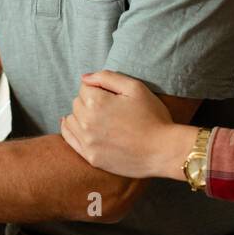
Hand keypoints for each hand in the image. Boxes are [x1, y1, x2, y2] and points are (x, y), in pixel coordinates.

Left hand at [59, 70, 195, 180]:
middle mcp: (87, 121)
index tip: (113, 96)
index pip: (84, 87)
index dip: (99, 88)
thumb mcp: (135, 87)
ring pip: (72, 120)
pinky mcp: (91, 157)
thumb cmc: (153, 117)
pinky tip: (80, 127)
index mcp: (96, 101)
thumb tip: (84, 78)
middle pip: (77, 103)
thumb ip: (107, 77)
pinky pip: (70, 139)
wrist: (163, 151)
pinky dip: (72, 130)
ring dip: (81, 116)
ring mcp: (87, 141)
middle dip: (89, 101)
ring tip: (100, 119)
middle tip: (110, 108)